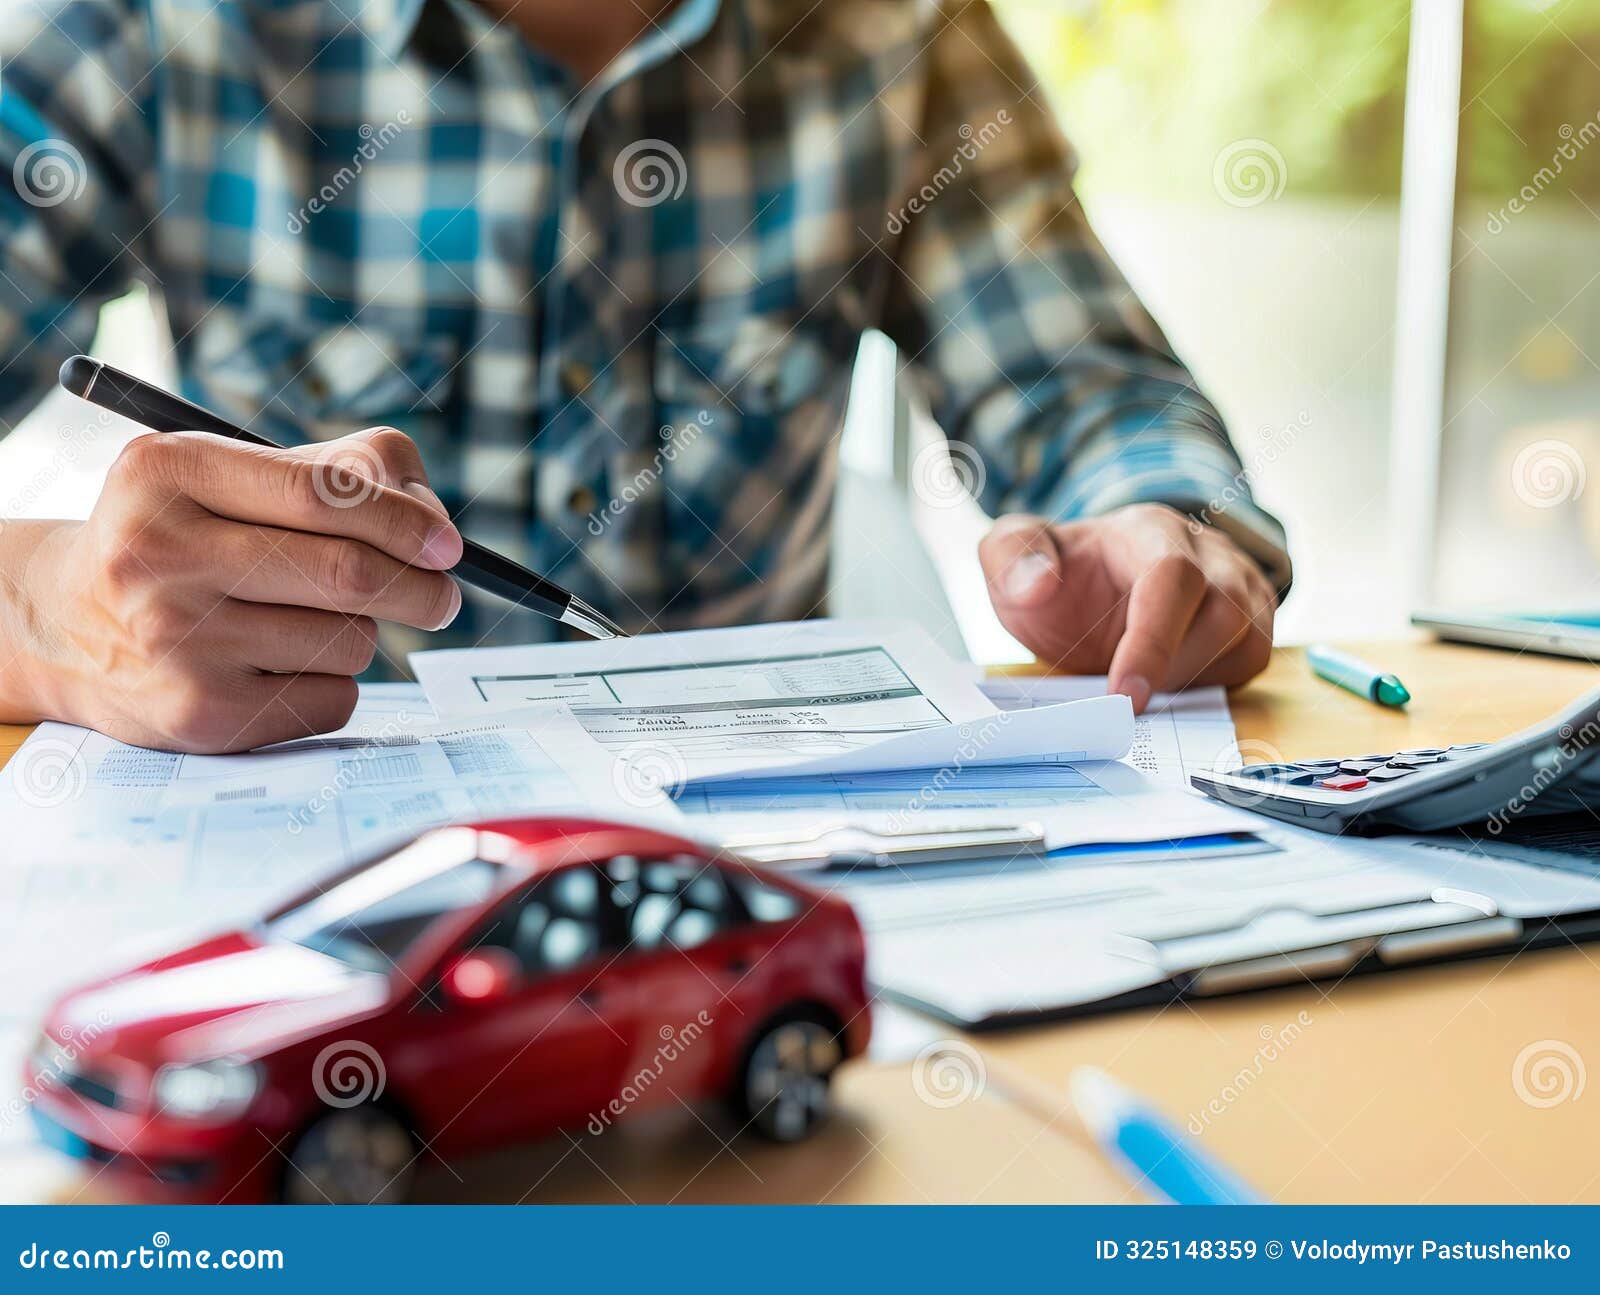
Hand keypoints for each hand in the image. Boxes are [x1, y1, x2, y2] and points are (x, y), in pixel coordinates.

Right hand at [4, 426, 461, 751]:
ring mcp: (176, 640)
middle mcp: (159, 553)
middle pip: (349, 574)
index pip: (323, 492)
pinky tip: (280, 667)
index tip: (450, 546)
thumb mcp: (229, 475)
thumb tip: (433, 524)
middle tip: (445, 596)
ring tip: (309, 622)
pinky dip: (335, 684)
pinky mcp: (201, 714)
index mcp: (168, 471)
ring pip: (351, 640)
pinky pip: (334, 699)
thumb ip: (340, 470)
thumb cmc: (184, 536)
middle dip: (421, 588)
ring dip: (363, 633)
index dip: (406, 520)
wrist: (66, 627)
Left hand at [979, 504, 1275, 711]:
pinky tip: (1167, 685)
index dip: (1153, 640)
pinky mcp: (1253, 622)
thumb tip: (1037, 584)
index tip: (1123, 695)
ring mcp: (1240, 585)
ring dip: (1191, 680)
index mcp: (1147, 530)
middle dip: (1172, 669)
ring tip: (1139, 685)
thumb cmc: (1059, 577)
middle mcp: (1207, 551)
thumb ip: (1010, 557)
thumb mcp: (1010, 558)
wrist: (1089, 593)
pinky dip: (1212, 687)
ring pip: (1247, 641)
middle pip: (1224, 612)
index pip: (1172, 575)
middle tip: (1123, 701)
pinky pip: (1253, 662)